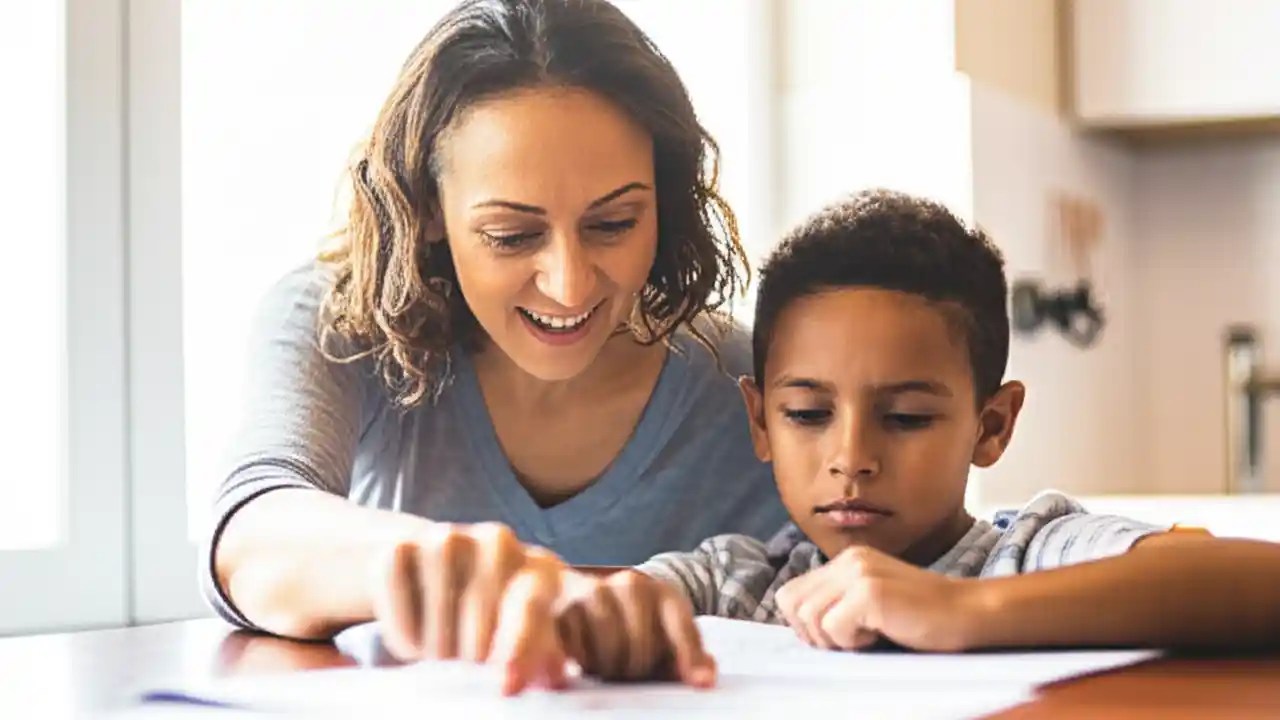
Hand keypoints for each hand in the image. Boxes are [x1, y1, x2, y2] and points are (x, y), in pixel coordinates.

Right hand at [368, 522, 565, 682]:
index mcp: (539, 567)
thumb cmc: (495, 610)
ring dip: (437, 652)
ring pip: (438, 628)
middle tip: (468, 657)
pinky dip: (404, 636)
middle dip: (471, 661)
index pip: (528, 609)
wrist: (436, 567)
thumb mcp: (527, 629)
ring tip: (443, 645)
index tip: (506, 686)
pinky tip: (416, 633)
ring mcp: (448, 538)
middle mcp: (499, 542)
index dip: (517, 649)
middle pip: (479, 633)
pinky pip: (400, 614)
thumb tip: (525, 681)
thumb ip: (534, 652)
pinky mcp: (401, 546)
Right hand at [554, 570, 716, 687]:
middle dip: (639, 667)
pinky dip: (583, 660)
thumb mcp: (667, 638)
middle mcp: (632, 584)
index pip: (681, 628)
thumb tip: (704, 679)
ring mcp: (596, 591)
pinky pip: (576, 648)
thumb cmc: (638, 627)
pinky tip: (588, 656)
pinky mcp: (564, 607)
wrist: (591, 595)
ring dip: (611, 665)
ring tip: (611, 663)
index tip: (702, 683)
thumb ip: (687, 657)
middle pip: (641, 644)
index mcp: (664, 593)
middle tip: (633, 670)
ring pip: (609, 647)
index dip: (691, 658)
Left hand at [774, 546, 982, 651]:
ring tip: (868, 635)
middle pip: (792, 604)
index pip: (790, 593)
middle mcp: (848, 560)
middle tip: (851, 640)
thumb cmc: (921, 618)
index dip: (804, 623)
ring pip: (809, 616)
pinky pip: (833, 627)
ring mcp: (858, 573)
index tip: (835, 637)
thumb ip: (837, 603)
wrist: (967, 613)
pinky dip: (852, 642)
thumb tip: (800, 626)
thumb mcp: (869, 602)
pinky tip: (881, 634)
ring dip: (834, 638)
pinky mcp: (870, 591)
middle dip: (814, 634)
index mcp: (845, 561)